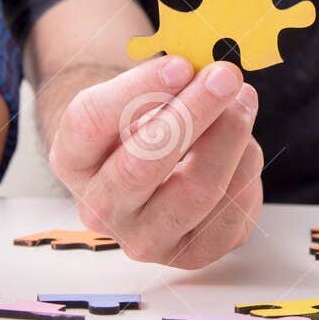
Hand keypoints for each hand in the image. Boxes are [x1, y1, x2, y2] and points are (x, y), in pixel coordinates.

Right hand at [49, 56, 262, 269]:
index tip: (181, 65)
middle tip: (225, 77)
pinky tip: (243, 146)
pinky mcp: (193, 254)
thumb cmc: (141, 127)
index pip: (91, 123)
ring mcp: (145, 239)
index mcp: (72, 160)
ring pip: (197, 190)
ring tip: (242, 102)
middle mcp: (100, 210)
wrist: (152, 175)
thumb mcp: (134, 100)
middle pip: (142, 165)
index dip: (138, 90)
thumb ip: (159, 86)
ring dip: (231, 137)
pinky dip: (246, 168)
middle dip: (193, 114)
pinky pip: (232, 210)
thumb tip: (205, 75)